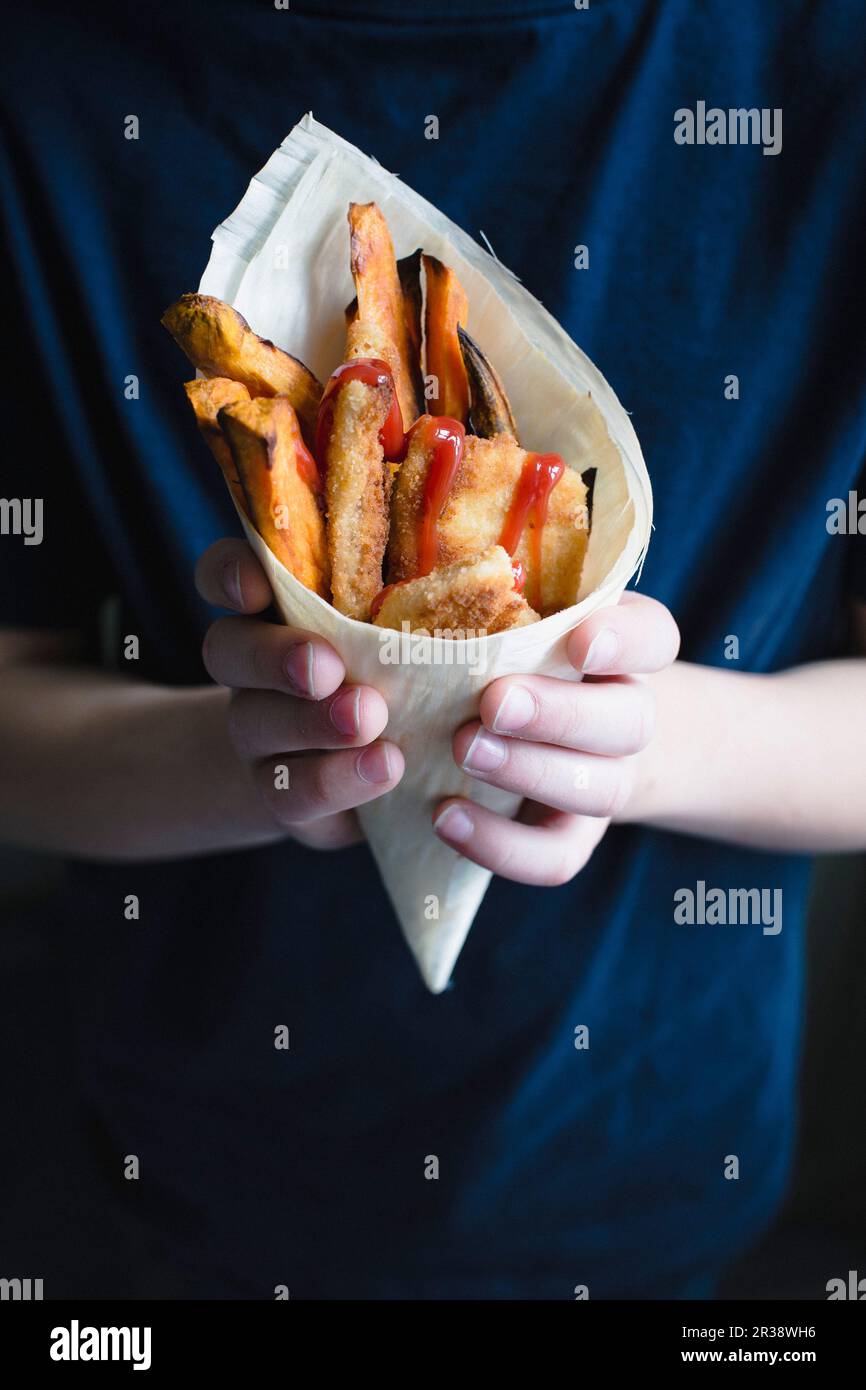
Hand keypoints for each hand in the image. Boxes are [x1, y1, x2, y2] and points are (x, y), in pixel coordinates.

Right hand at [196, 539, 403, 848]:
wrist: (369, 776)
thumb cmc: (404, 674)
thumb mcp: (409, 629)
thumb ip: (422, 597)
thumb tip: (501, 558)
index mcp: (276, 608)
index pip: (226, 575)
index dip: (229, 574)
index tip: (256, 585)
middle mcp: (254, 666)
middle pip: (229, 648)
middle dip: (276, 655)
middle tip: (327, 667)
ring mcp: (259, 732)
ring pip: (257, 722)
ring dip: (313, 722)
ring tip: (370, 719)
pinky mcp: (281, 793)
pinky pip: (291, 790)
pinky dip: (338, 779)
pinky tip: (385, 767)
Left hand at [432, 592, 679, 883]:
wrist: (553, 741)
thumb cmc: (517, 658)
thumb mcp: (519, 618)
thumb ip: (498, 600)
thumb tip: (432, 570)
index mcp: (623, 649)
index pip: (654, 637)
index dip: (627, 641)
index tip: (582, 640)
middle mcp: (627, 714)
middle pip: (627, 720)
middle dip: (559, 714)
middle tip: (494, 702)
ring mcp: (605, 781)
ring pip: (596, 789)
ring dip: (528, 771)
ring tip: (462, 750)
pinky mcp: (570, 838)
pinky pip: (553, 857)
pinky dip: (501, 845)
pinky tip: (445, 816)